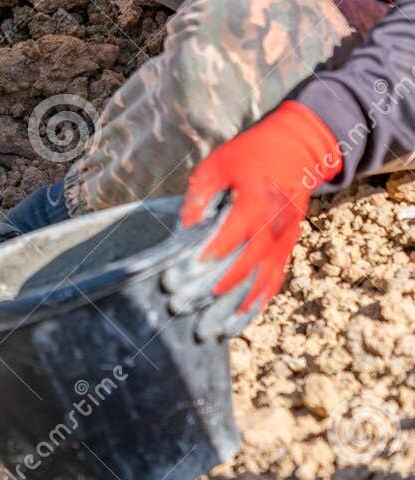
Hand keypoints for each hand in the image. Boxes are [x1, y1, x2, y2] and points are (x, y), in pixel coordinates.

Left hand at [181, 100, 342, 312]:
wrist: (296, 151)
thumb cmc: (248, 155)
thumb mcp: (216, 165)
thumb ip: (199, 196)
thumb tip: (183, 228)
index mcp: (256, 202)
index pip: (232, 235)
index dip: (209, 256)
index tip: (183, 273)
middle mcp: (274, 226)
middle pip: (246, 264)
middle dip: (216, 288)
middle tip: (183, 305)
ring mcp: (285, 239)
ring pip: (263, 279)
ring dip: (237, 305)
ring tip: (211, 328)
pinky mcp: (288, 246)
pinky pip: (275, 279)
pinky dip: (259, 301)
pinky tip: (240, 320)